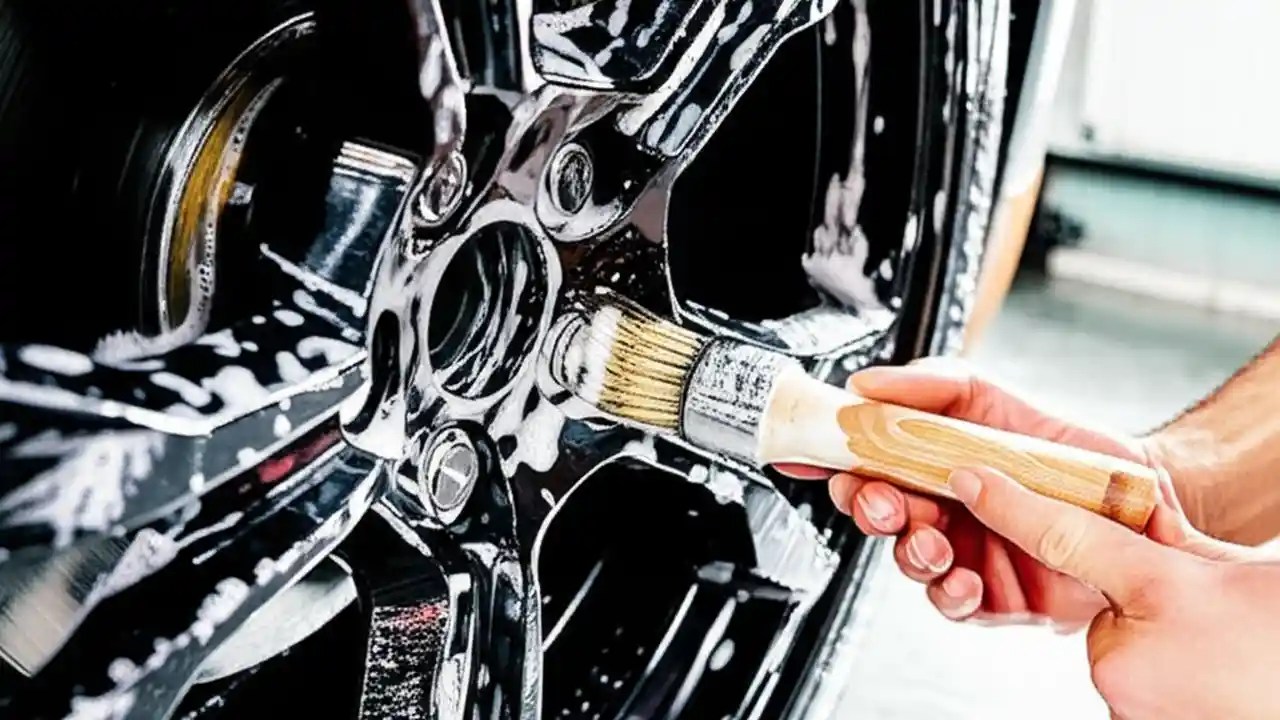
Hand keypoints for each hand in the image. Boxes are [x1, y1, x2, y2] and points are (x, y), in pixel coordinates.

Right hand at [779, 358, 1173, 628]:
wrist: (1143, 507)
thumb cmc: (1074, 452)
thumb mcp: (1000, 400)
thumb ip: (935, 383)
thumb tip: (870, 382)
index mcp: (932, 463)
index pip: (865, 460)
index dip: (831, 458)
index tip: (808, 455)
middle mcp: (942, 509)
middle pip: (877, 511)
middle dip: (868, 507)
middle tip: (883, 500)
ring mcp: (964, 554)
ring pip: (906, 558)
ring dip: (908, 550)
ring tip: (933, 541)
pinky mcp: (992, 598)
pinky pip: (951, 602)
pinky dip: (949, 593)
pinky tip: (963, 579)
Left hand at [948, 465, 1279, 719]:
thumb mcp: (1240, 571)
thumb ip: (1176, 546)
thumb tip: (1138, 522)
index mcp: (1157, 592)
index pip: (1063, 534)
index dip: (1011, 502)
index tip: (968, 477)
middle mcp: (1125, 656)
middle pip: (1104, 614)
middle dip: (1141, 610)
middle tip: (1213, 624)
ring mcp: (1129, 708)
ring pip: (1121, 658)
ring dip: (1159, 654)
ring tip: (1229, 661)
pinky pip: (1135, 695)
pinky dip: (1169, 688)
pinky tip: (1218, 690)